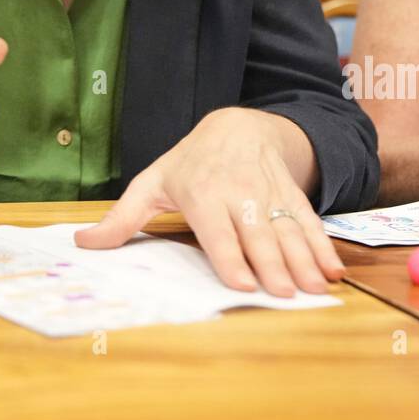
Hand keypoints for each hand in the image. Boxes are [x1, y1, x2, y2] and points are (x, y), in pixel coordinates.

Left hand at [74, 108, 344, 295]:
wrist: (237, 125)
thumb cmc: (189, 163)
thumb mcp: (152, 182)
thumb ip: (122, 218)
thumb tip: (84, 244)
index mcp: (202, 193)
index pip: (218, 229)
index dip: (231, 256)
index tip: (244, 283)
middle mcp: (239, 193)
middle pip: (258, 232)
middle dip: (273, 263)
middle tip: (285, 294)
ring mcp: (269, 193)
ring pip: (287, 228)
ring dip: (304, 259)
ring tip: (315, 287)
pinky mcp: (291, 194)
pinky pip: (309, 221)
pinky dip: (324, 245)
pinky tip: (333, 270)